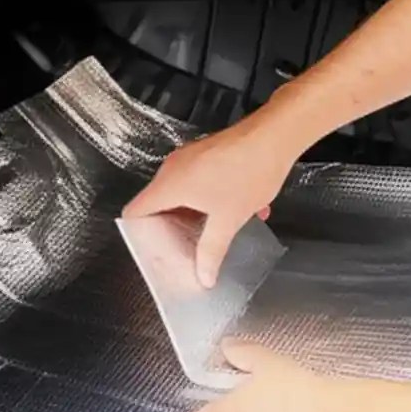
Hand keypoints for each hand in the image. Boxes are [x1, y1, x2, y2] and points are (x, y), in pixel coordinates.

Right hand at [124, 118, 297, 286]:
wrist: (276, 135)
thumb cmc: (249, 172)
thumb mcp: (229, 220)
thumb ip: (211, 251)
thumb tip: (204, 276)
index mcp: (169, 185)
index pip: (135, 212)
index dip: (140, 235)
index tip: (155, 252)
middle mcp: (173, 169)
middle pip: (158, 205)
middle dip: (172, 229)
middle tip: (184, 250)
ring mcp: (189, 158)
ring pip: (181, 194)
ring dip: (194, 215)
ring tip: (213, 234)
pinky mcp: (206, 153)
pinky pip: (196, 182)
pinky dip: (208, 199)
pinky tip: (235, 211)